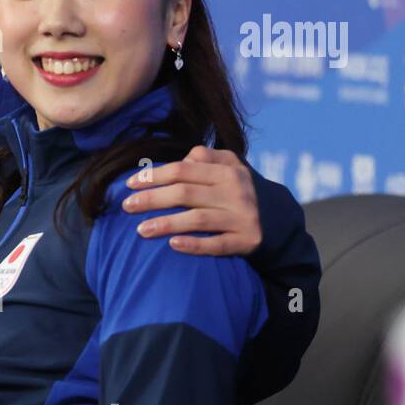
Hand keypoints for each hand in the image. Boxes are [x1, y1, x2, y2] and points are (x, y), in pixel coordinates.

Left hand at [121, 146, 261, 255]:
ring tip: (140, 230)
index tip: (129, 185)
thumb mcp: (229, 167)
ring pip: (198, 220)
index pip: (182, 170)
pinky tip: (173, 245)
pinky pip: (217, 245)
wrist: (277, 220)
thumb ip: (205, 158)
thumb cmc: (238, 191)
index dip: (153, 176)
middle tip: (127, 207)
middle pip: (185, 193)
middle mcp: (235, 192)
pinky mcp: (247, 241)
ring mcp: (242, 217)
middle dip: (152, 199)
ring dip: (166, 224)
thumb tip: (179, 159)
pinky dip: (195, 245)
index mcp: (227, 171)